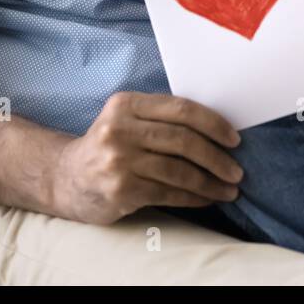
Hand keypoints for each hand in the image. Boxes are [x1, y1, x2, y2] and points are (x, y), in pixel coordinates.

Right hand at [52, 91, 243, 224]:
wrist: (66, 179)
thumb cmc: (108, 147)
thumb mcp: (126, 120)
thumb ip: (161, 118)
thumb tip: (218, 131)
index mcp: (126, 104)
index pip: (181, 109)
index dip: (213, 124)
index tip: (234, 138)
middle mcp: (120, 129)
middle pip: (183, 140)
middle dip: (217, 157)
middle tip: (237, 170)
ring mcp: (119, 160)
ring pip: (179, 170)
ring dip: (210, 182)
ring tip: (229, 189)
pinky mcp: (121, 189)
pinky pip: (169, 192)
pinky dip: (194, 197)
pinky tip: (207, 199)